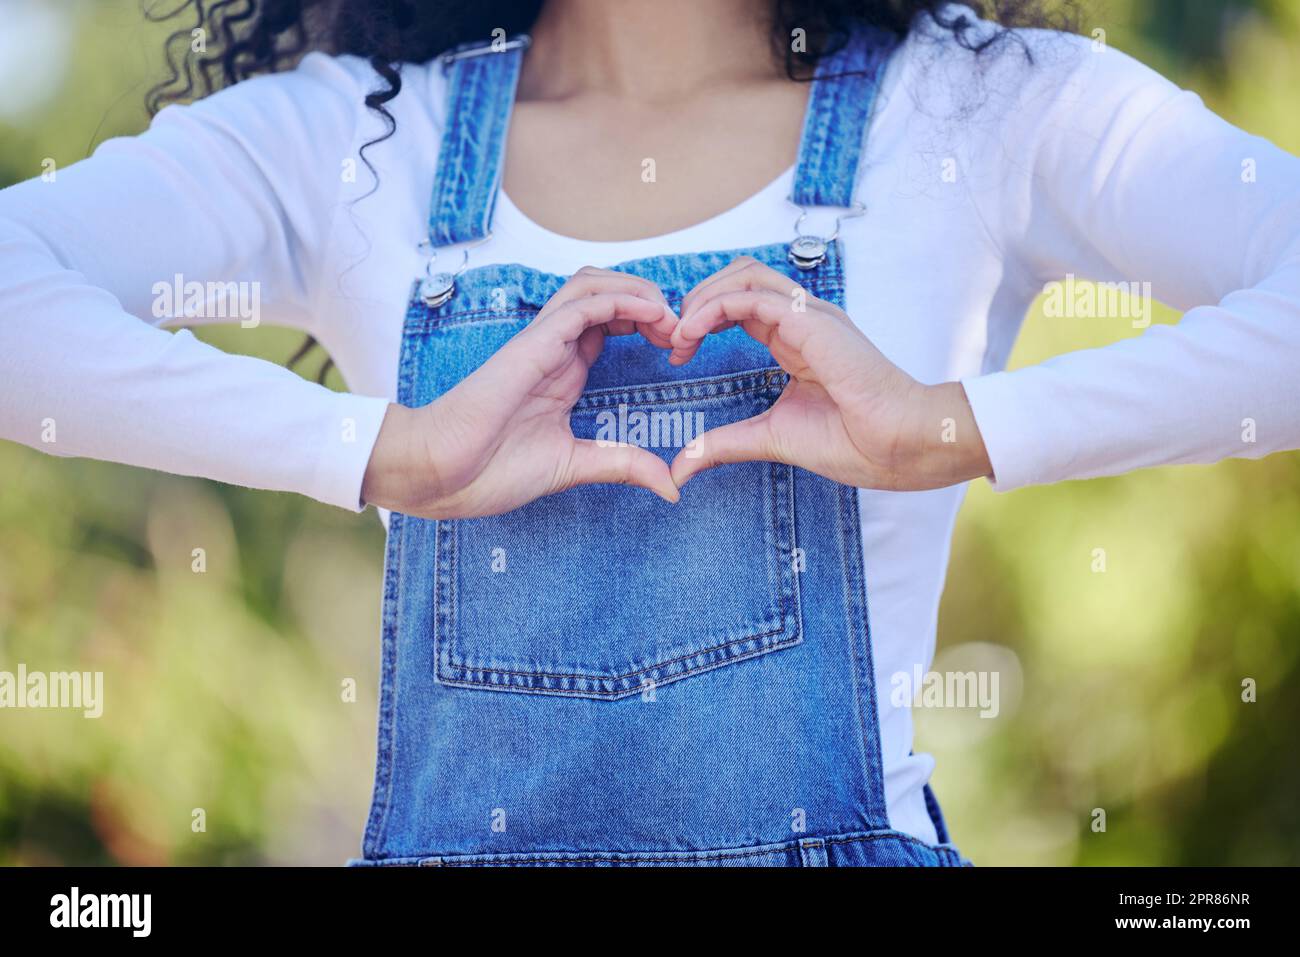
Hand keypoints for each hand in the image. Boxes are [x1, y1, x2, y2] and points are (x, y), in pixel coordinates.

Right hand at [362, 267, 680, 517]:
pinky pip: (582, 303)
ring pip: (594, 285)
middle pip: (605, 292)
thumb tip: (670, 485)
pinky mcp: (534, 343)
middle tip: (682, 329)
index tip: (678, 347)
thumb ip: (621, 465)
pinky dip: (622, 299)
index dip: (647, 322)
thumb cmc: (489, 470)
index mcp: (563, 372)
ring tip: (670, 319)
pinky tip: (650, 316)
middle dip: (649, 298)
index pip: (610, 322)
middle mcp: (555, 349)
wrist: (441, 474)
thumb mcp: (574, 467)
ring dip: (638, 291)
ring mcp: (544, 342)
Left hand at [667, 257, 991, 490]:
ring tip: (679, 334)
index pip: (741, 304)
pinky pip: (751, 297)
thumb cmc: (854, 442)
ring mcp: (810, 315)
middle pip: (740, 276)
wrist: (900, 446)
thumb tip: (680, 468)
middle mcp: (803, 319)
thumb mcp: (769, 438)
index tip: (678, 352)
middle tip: (672, 338)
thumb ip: (724, 444)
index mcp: (797, 339)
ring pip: (744, 274)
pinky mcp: (811, 322)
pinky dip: (713, 308)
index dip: (703, 319)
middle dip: (697, 299)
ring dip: (702, 297)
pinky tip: (692, 335)